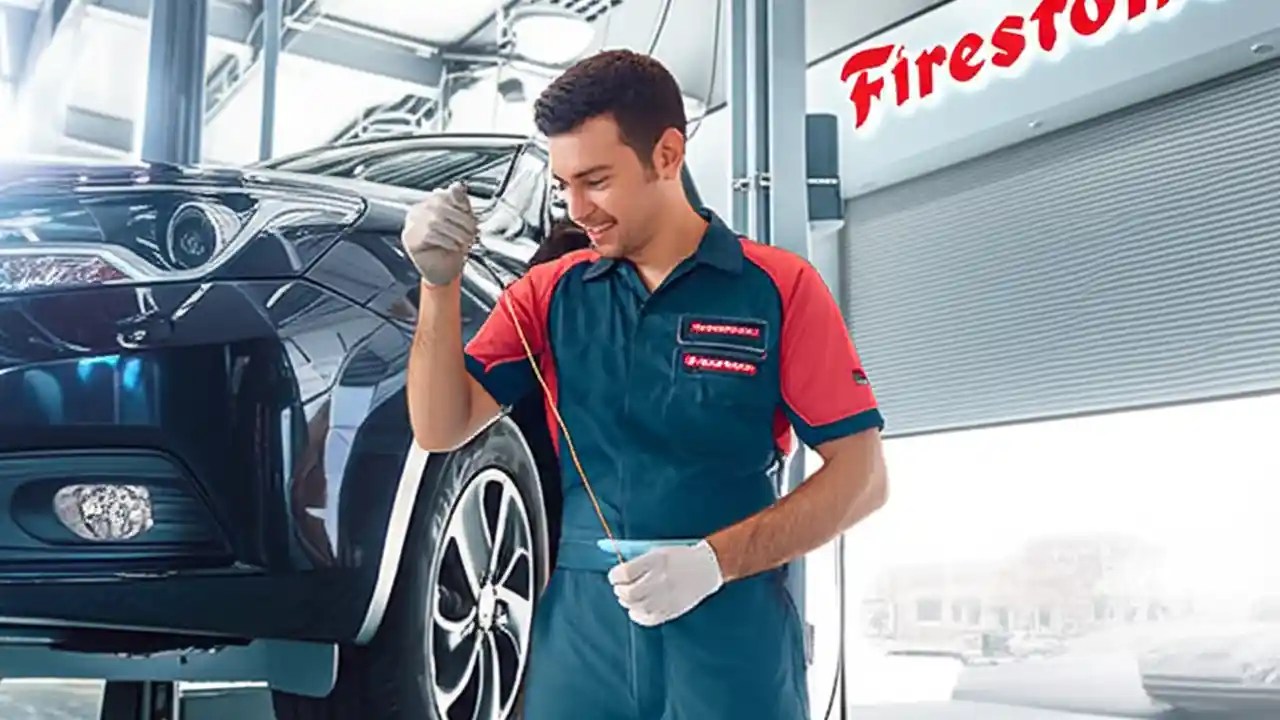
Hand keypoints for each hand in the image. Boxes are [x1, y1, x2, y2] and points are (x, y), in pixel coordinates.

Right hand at [400, 182, 477, 285]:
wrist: (444, 271)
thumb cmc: (453, 246)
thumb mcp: (462, 221)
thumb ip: (460, 202)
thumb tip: (457, 185)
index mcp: (428, 203)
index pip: (443, 196)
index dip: (459, 206)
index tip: (471, 218)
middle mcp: (416, 211)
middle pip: (439, 208)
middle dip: (461, 221)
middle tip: (472, 233)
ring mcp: (410, 225)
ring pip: (435, 222)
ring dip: (455, 233)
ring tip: (464, 242)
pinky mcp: (410, 239)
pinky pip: (429, 234)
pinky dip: (446, 241)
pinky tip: (453, 247)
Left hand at [607, 540, 724, 626]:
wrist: (707, 567)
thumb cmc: (680, 558)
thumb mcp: (659, 552)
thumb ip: (638, 562)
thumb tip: (617, 574)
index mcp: (656, 561)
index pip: (625, 573)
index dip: (615, 577)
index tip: (615, 577)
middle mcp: (661, 579)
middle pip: (629, 593)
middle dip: (620, 592)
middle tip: (620, 589)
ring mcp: (668, 596)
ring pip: (637, 607)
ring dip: (628, 604)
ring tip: (629, 598)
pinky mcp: (673, 609)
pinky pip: (650, 619)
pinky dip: (639, 616)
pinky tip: (637, 610)